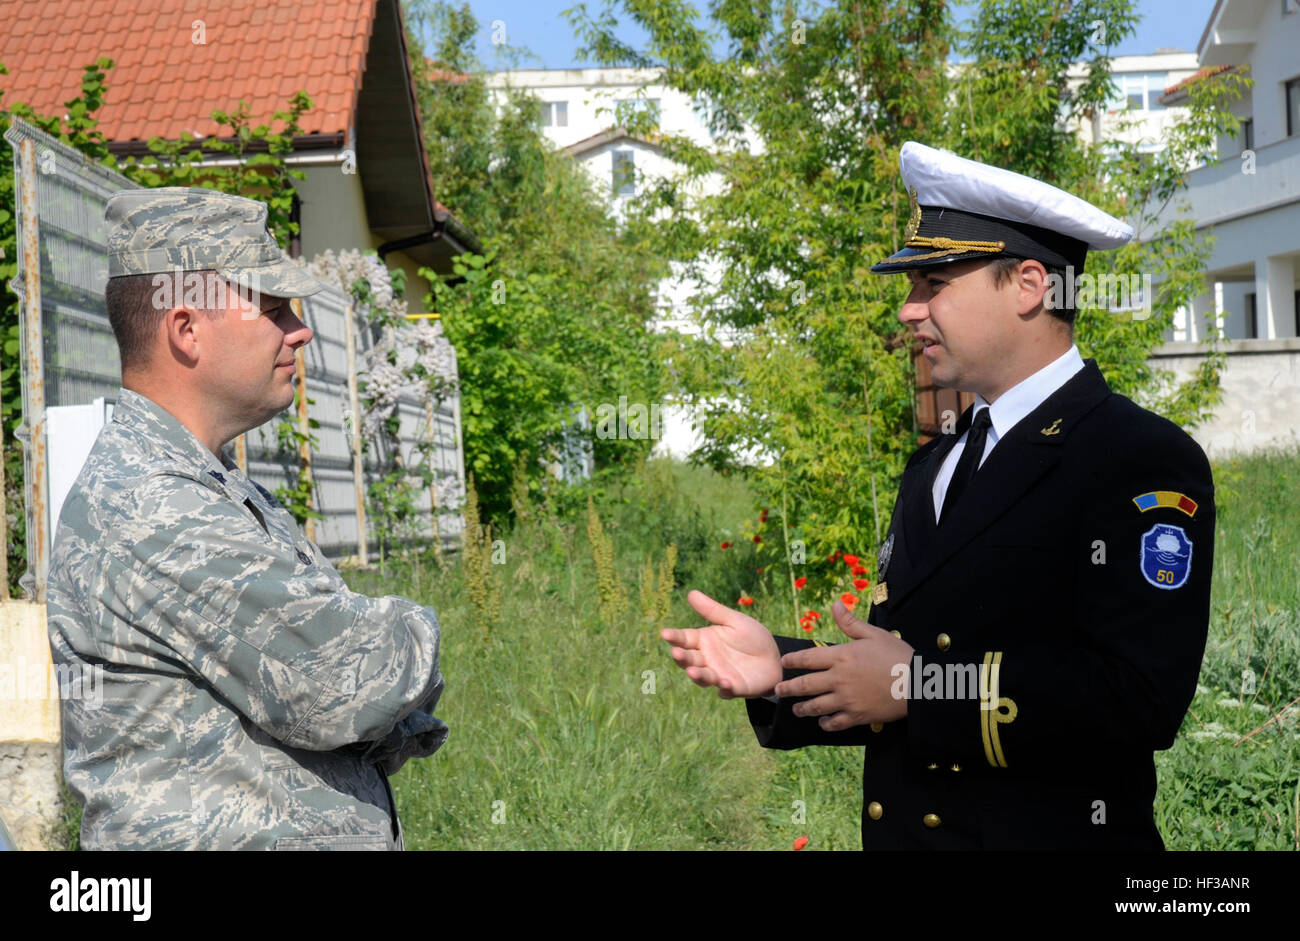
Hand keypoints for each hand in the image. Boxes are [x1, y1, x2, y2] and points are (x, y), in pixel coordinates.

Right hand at [661, 590, 782, 698]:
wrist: (774, 658)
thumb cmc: (752, 637)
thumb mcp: (734, 621)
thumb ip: (713, 611)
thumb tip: (691, 593)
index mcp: (704, 641)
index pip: (685, 639)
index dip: (674, 637)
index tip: (664, 633)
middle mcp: (707, 659)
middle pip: (689, 660)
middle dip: (682, 658)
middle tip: (677, 653)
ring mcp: (718, 675)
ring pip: (703, 677)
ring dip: (697, 675)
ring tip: (692, 672)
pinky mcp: (733, 688)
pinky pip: (726, 691)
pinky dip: (724, 689)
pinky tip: (725, 683)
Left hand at [774, 600, 914, 730]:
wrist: (918, 682)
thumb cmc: (897, 655)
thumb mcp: (874, 634)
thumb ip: (850, 622)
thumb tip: (835, 604)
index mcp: (841, 656)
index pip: (807, 658)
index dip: (792, 661)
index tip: (784, 663)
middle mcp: (838, 679)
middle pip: (805, 685)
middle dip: (788, 688)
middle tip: (778, 690)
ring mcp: (846, 699)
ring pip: (816, 706)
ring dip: (802, 708)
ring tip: (795, 709)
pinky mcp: (857, 715)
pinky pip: (835, 722)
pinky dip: (826, 724)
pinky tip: (822, 722)